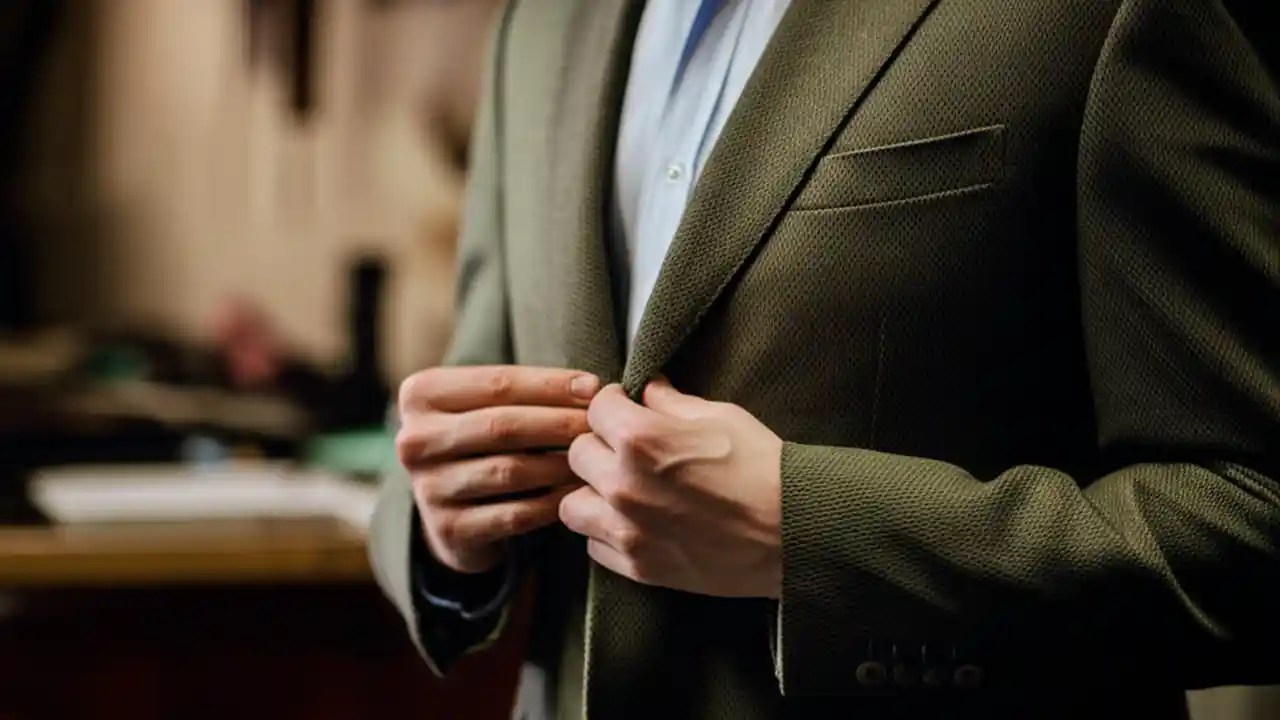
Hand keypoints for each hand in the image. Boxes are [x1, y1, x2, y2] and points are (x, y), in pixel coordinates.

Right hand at [397, 365, 599, 573]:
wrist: (450, 509)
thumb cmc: (481, 442)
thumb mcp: (486, 406)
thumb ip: (527, 391)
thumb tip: (593, 389)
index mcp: (421, 395)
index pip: (497, 383)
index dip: (551, 384)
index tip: (594, 388)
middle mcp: (413, 440)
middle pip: (502, 426)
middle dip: (560, 423)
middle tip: (600, 426)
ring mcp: (428, 488)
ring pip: (510, 470)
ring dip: (560, 463)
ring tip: (595, 458)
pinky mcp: (448, 530)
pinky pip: (514, 514)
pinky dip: (552, 502)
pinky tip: (577, 492)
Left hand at [559, 380, 782, 598]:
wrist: (794, 530)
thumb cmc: (762, 467)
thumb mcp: (720, 416)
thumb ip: (671, 402)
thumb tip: (647, 390)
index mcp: (640, 439)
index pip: (595, 409)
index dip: (613, 405)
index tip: (625, 410)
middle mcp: (623, 484)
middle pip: (577, 454)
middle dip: (599, 446)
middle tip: (625, 451)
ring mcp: (627, 530)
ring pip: (572, 505)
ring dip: (592, 493)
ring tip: (620, 490)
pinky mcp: (638, 566)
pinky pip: (594, 545)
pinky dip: (607, 533)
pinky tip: (634, 523)